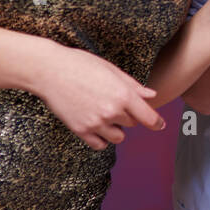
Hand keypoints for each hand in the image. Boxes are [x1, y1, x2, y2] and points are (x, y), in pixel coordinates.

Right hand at [31, 41, 164, 149]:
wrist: (49, 70)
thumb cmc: (81, 65)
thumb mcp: (112, 70)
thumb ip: (133, 86)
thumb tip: (151, 96)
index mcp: (123, 95)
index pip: (148, 117)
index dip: (156, 123)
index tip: (160, 125)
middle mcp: (112, 111)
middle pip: (132, 124)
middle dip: (129, 116)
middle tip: (114, 102)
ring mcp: (95, 123)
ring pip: (118, 137)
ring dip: (116, 129)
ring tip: (105, 114)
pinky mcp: (80, 130)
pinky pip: (99, 145)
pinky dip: (101, 138)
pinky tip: (97, 126)